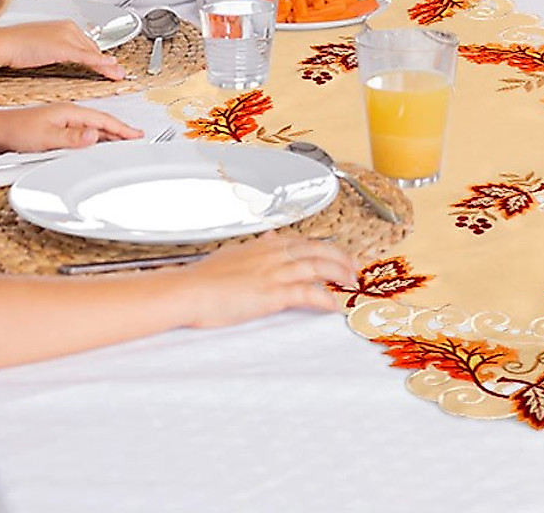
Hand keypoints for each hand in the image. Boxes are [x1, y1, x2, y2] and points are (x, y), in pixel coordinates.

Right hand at [0, 21, 125, 80]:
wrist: (5, 43)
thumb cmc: (19, 45)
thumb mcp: (44, 45)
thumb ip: (59, 49)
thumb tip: (67, 55)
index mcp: (66, 26)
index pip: (87, 43)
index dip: (98, 56)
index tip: (107, 64)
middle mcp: (69, 28)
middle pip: (93, 48)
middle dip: (105, 62)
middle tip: (116, 72)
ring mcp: (67, 37)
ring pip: (92, 53)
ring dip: (107, 65)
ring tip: (117, 74)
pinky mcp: (63, 47)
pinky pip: (86, 56)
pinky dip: (99, 62)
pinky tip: (109, 67)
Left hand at [0, 103, 143, 155]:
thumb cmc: (17, 131)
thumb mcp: (46, 137)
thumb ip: (72, 138)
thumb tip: (94, 136)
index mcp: (70, 112)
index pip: (103, 120)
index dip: (121, 129)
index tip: (136, 134)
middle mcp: (69, 114)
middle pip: (101, 122)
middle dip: (120, 130)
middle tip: (136, 138)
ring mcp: (64, 120)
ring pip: (93, 127)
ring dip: (109, 134)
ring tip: (122, 141)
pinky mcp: (58, 128)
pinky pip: (83, 132)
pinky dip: (95, 136)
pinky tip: (97, 142)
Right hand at [179, 234, 355, 327]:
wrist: (189, 290)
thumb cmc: (204, 278)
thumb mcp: (233, 253)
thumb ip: (255, 247)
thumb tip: (269, 237)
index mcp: (264, 245)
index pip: (303, 241)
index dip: (324, 247)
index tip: (336, 253)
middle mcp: (273, 254)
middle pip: (317, 249)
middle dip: (340, 257)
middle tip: (353, 268)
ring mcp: (274, 273)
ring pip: (317, 267)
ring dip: (338, 274)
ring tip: (350, 283)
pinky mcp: (272, 294)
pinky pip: (306, 294)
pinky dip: (324, 298)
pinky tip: (333, 305)